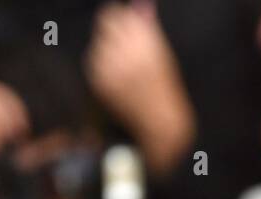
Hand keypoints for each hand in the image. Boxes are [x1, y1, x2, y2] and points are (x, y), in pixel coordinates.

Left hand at [85, 2, 193, 174]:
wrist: (160, 123)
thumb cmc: (165, 88)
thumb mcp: (164, 55)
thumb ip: (149, 26)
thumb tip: (141, 4)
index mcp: (145, 42)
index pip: (118, 14)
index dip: (124, 19)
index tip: (130, 27)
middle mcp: (124, 51)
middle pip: (106, 22)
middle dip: (115, 30)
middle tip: (128, 47)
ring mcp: (109, 66)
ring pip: (98, 41)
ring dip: (108, 48)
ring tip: (126, 66)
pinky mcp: (98, 79)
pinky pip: (94, 60)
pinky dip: (104, 64)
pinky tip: (119, 77)